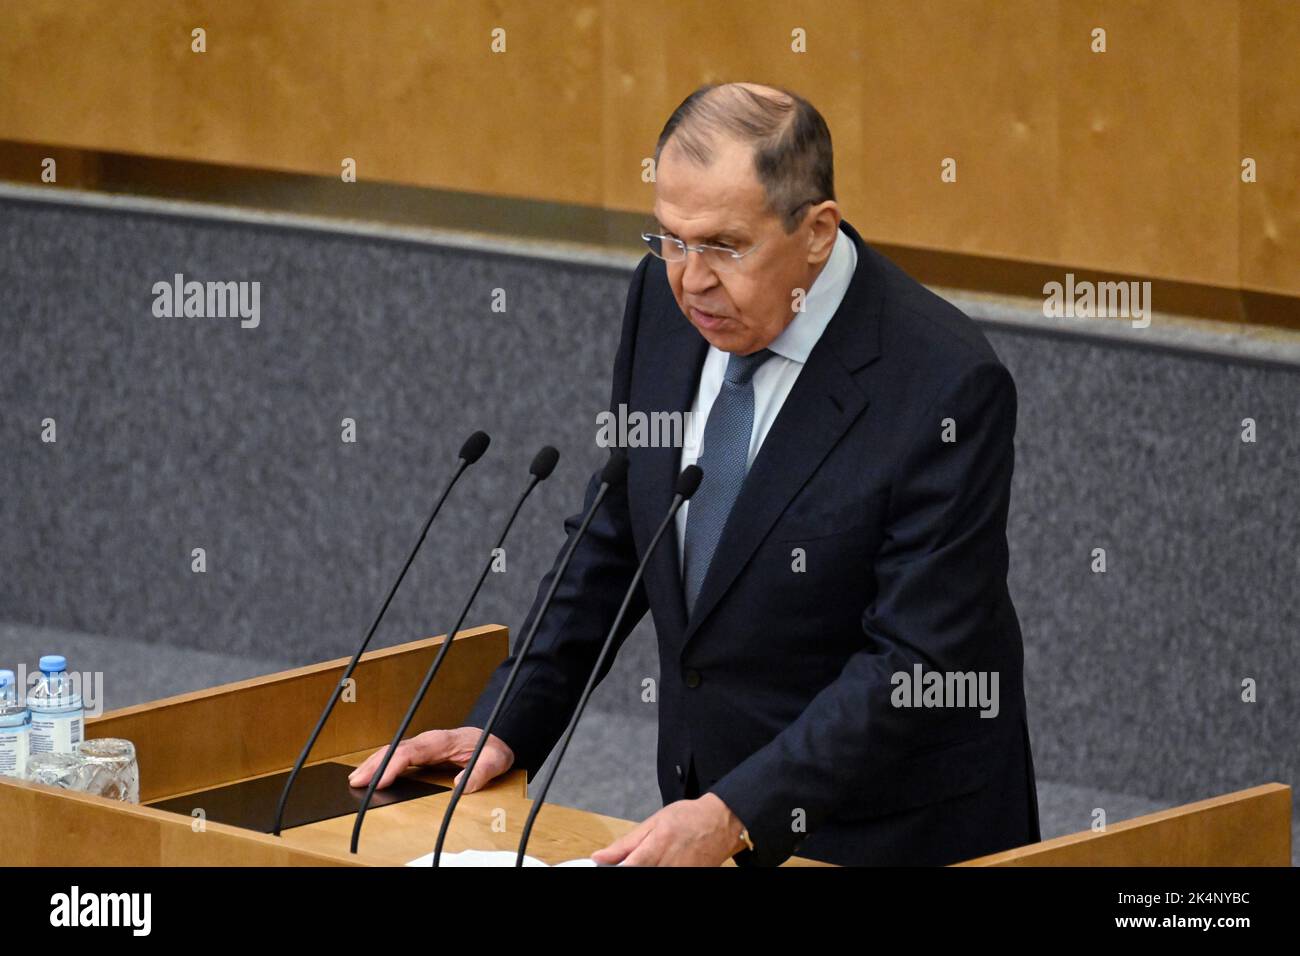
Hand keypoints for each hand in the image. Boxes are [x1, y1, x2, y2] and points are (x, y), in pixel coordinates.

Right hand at [346, 726, 514, 791]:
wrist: (495, 738)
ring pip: (392, 751)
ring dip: (373, 764)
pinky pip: (397, 756)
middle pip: (395, 750)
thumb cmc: (492, 749)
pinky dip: (381, 764)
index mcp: (442, 741)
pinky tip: (370, 774)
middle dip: (373, 765)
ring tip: (355, 780)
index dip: (393, 766)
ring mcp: (423, 745)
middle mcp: (428, 741)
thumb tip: (461, 786)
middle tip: (355, 782)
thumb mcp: (495, 760)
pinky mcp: (422, 752)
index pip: (411, 752)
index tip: (379, 781)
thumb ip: (481, 773)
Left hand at [590, 793, 745, 866]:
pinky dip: (659, 871)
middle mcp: (667, 867)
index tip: (606, 868)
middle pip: (638, 875)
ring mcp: (678, 874)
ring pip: (652, 879)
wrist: (721, 823)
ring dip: (645, 870)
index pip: (626, 869)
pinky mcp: (687, 878)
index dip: (615, 870)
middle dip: (631, 868)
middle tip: (634, 860)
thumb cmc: (689, 818)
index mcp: (655, 849)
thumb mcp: (654, 822)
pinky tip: (660, 864)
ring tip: (651, 859)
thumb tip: (601, 856)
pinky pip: (666, 880)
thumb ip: (626, 843)